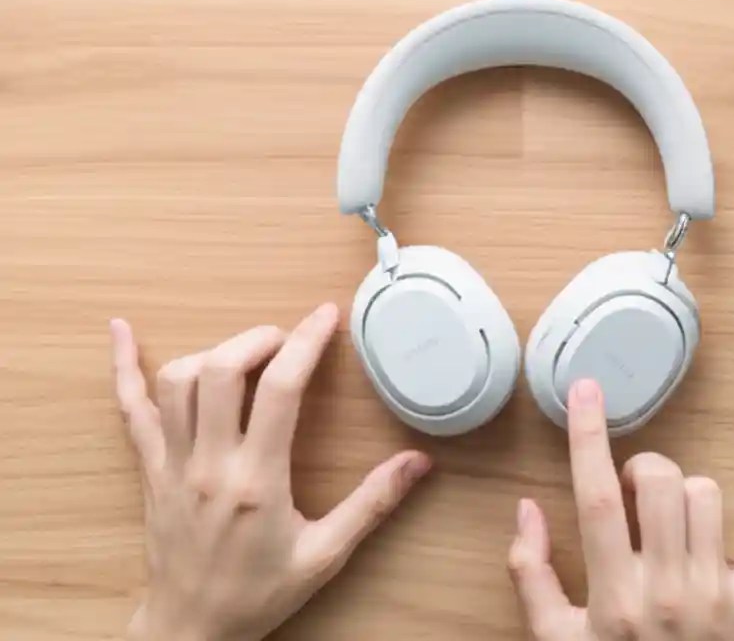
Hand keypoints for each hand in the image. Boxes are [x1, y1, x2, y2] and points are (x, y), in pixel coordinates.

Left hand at [110, 303, 432, 640]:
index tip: (324, 316)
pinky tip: (122, 333)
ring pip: (178, 381)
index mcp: (257, 481)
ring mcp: (173, 463)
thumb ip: (373, 503)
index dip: (305, 343)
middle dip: (259, 338)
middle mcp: (210, 464)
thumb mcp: (326, 554)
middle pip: (222, 370)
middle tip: (287, 337)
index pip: (281, 390)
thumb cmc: (259, 594)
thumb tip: (419, 462)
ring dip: (214, 351)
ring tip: (246, 352)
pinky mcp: (150, 469)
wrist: (192, 630)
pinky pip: (129, 409)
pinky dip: (123, 366)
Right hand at [508, 379, 733, 639]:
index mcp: (612, 598)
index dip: (588, 438)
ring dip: (682, 497)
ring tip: (667, 530)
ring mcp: (713, 596)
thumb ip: (533, 573)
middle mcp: (666, 592)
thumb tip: (527, 508)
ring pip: (706, 495)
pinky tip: (697, 580)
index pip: (597, 500)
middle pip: (661, 481)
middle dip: (644, 467)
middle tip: (631, 492)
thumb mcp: (557, 640)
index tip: (587, 390)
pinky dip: (713, 548)